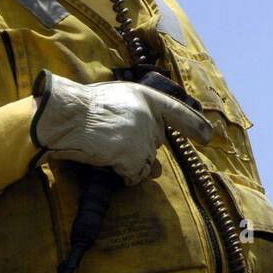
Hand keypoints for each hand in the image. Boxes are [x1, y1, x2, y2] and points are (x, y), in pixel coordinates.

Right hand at [29, 70, 212, 185]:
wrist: (65, 116)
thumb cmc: (82, 108)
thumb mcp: (116, 101)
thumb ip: (138, 122)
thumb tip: (156, 168)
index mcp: (147, 96)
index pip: (178, 111)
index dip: (194, 125)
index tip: (207, 136)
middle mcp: (151, 116)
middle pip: (155, 144)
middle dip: (138, 149)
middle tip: (110, 139)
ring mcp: (144, 136)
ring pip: (146, 163)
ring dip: (129, 163)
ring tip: (106, 149)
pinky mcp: (134, 155)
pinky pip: (135, 176)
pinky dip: (123, 176)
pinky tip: (107, 162)